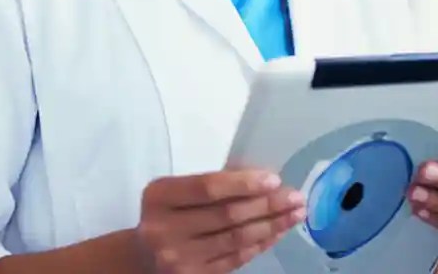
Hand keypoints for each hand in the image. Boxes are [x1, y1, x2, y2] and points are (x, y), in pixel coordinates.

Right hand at [134, 169, 305, 272]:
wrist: (143, 256)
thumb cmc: (165, 215)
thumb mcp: (173, 194)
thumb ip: (208, 187)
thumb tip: (260, 180)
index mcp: (159, 198)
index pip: (207, 188)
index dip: (243, 184)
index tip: (274, 179)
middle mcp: (166, 230)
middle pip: (226, 215)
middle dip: (266, 205)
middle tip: (295, 197)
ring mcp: (180, 258)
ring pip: (236, 239)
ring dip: (271, 225)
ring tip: (294, 214)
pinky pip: (236, 258)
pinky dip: (260, 243)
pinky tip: (276, 232)